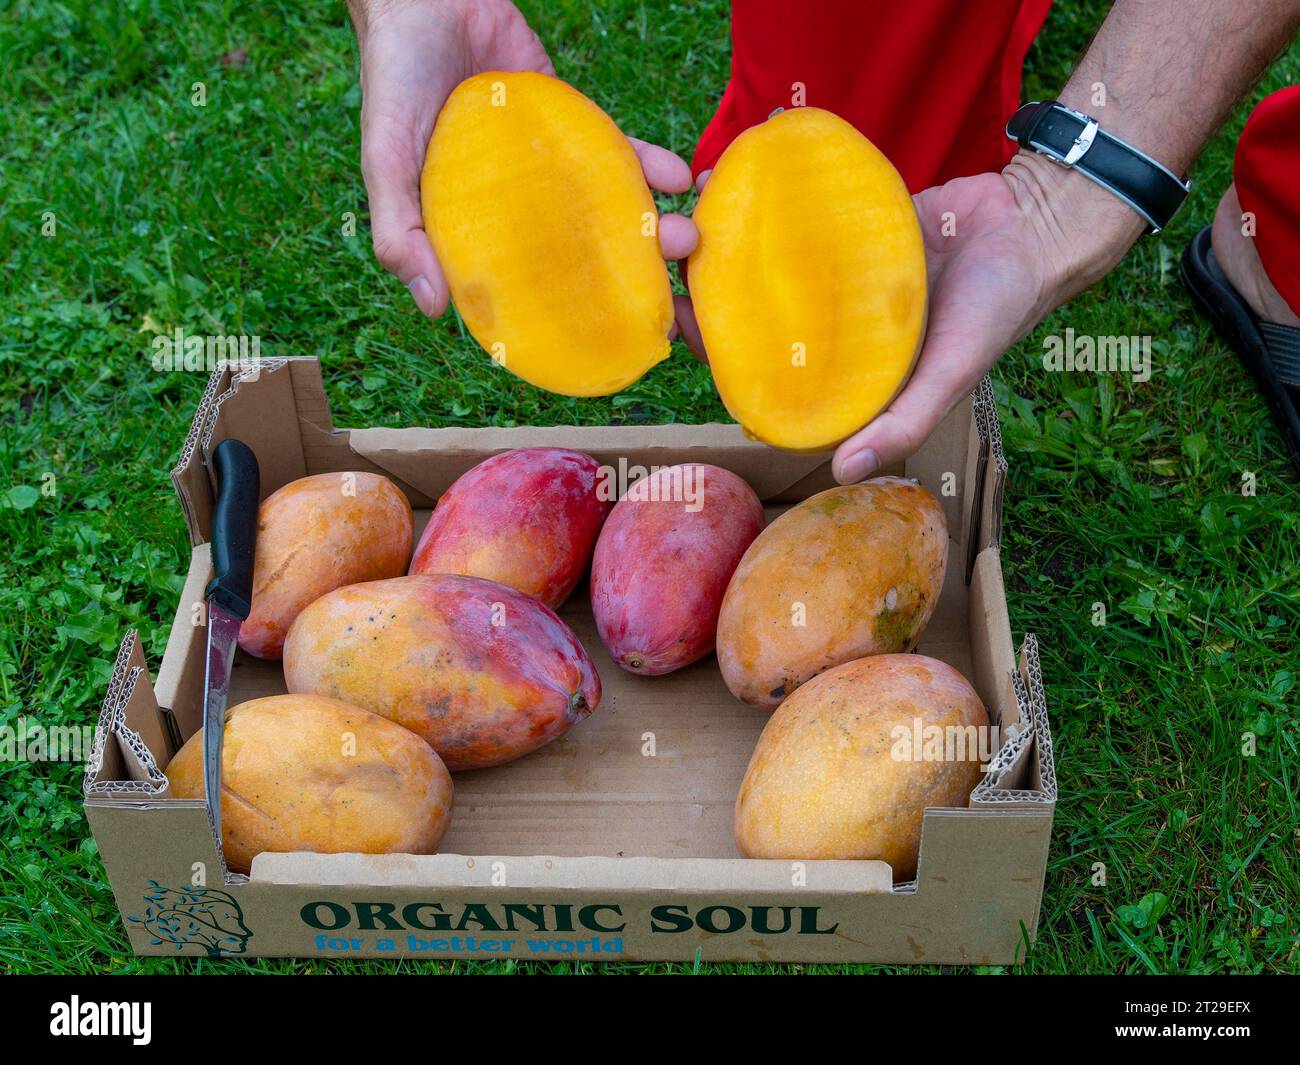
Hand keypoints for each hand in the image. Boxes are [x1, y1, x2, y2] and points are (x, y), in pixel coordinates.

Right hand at [349, 0, 696, 316]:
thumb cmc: (394, 81)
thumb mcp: (385, 159)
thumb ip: (401, 231)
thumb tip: (435, 308)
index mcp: (473, 230)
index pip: (522, 287)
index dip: (561, 314)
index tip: (605, 338)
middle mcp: (516, 208)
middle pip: (577, 252)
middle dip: (622, 272)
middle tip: (665, 288)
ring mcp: (548, 168)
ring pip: (604, 207)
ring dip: (648, 224)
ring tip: (684, 235)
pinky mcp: (572, 124)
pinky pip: (614, 150)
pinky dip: (647, 163)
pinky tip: (675, 176)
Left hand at [675, 152, 1143, 480]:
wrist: (1028, 228)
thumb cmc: (994, 310)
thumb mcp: (954, 371)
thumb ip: (905, 420)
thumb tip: (843, 471)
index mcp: (843, 371)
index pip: (767, 374)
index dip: (721, 357)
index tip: (684, 329)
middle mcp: (829, 327)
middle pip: (752, 317)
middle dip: (710, 296)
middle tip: (675, 266)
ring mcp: (831, 276)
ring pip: (764, 266)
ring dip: (726, 247)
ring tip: (688, 217)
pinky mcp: (840, 227)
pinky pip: (793, 219)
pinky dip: (764, 204)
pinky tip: (729, 182)